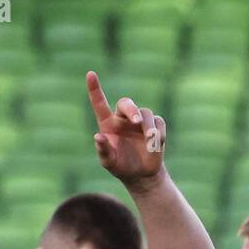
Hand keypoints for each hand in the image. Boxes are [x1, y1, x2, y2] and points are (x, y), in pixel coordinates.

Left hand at [86, 71, 166, 187]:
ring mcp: (140, 120)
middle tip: (137, 121)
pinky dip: (159, 135)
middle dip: (132, 110)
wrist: (141, 174)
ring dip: (149, 128)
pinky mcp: (155, 124)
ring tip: (150, 143)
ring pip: (146, 114)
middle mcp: (123, 118)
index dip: (95, 88)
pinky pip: (159, 123)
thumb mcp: (109, 162)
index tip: (90, 74)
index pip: (100, 103)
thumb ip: (103, 150)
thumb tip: (98, 137)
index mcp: (108, 124)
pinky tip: (156, 146)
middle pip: (126, 103)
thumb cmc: (121, 167)